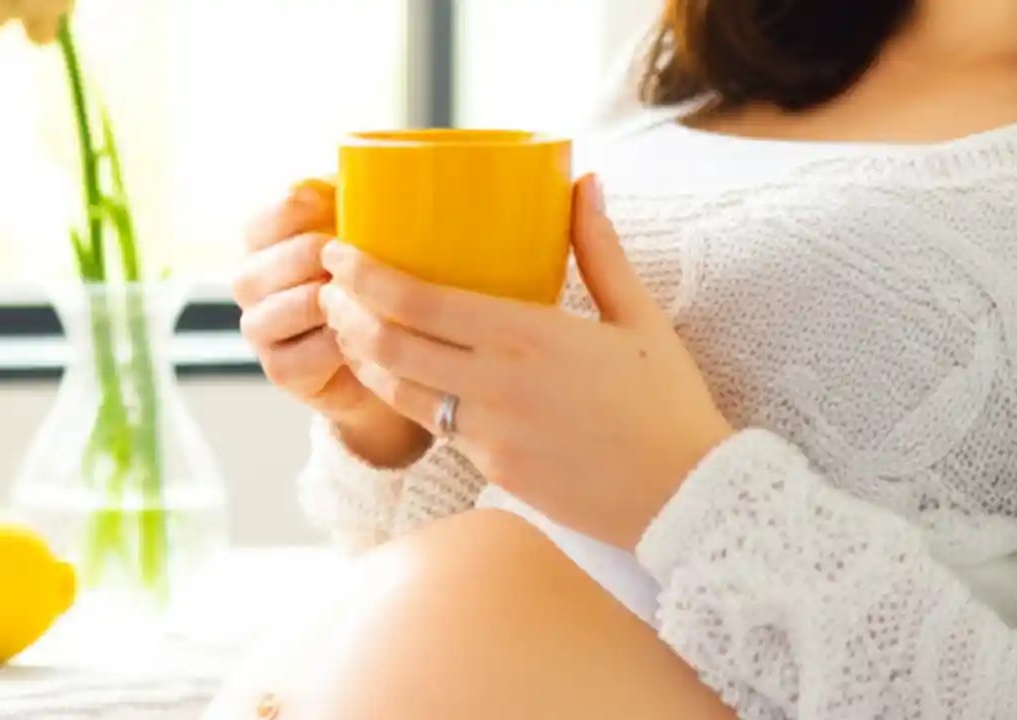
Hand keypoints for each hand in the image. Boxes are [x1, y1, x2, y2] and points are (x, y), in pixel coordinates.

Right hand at [234, 180, 431, 466]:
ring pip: (291, 306)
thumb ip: (357, 207)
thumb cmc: (375, 283)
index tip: (337, 205)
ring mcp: (259, 329)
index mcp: (263, 242)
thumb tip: (381, 171)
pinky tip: (366, 334)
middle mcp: (251, 283)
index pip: (262, 220)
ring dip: (335, 299)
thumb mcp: (364, 237)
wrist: (383, 356)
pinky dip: (339, 343)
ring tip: (370, 293)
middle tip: (360, 256)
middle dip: (318, 256)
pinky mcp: (279, 370)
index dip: (297, 210)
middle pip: (271, 261)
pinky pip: (304, 354)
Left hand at [318, 175, 733, 548]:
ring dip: (364, 358)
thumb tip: (584, 182)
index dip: (364, 275)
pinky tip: (403, 377)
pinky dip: (405, 396)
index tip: (338, 251)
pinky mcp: (492, 471)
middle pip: (388, 346)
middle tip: (330, 287)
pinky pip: (435, 427)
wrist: (685, 497)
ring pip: (399, 392)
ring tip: (351, 329)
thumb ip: (599, 248)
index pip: (417, 301)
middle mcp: (496, 385)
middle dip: (346, 312)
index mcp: (527, 335)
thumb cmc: (666, 401)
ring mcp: (488, 435)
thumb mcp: (638, 316)